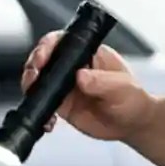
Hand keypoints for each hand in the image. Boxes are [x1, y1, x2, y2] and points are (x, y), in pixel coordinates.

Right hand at [20, 31, 156, 142]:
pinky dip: (39, 112)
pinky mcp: (61, 105)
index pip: (62, 42)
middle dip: (33, 66)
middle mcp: (72, 67)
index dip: (48, 46)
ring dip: (31, 87)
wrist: (133, 123)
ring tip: (34, 96)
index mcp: (87, 53)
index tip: (43, 57)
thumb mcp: (123, 87)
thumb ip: (103, 81)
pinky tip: (48, 122)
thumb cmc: (133, 98)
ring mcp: (64, 86)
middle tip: (34, 77)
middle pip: (43, 59)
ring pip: (38, 82)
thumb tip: (81, 76)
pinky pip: (43, 105)